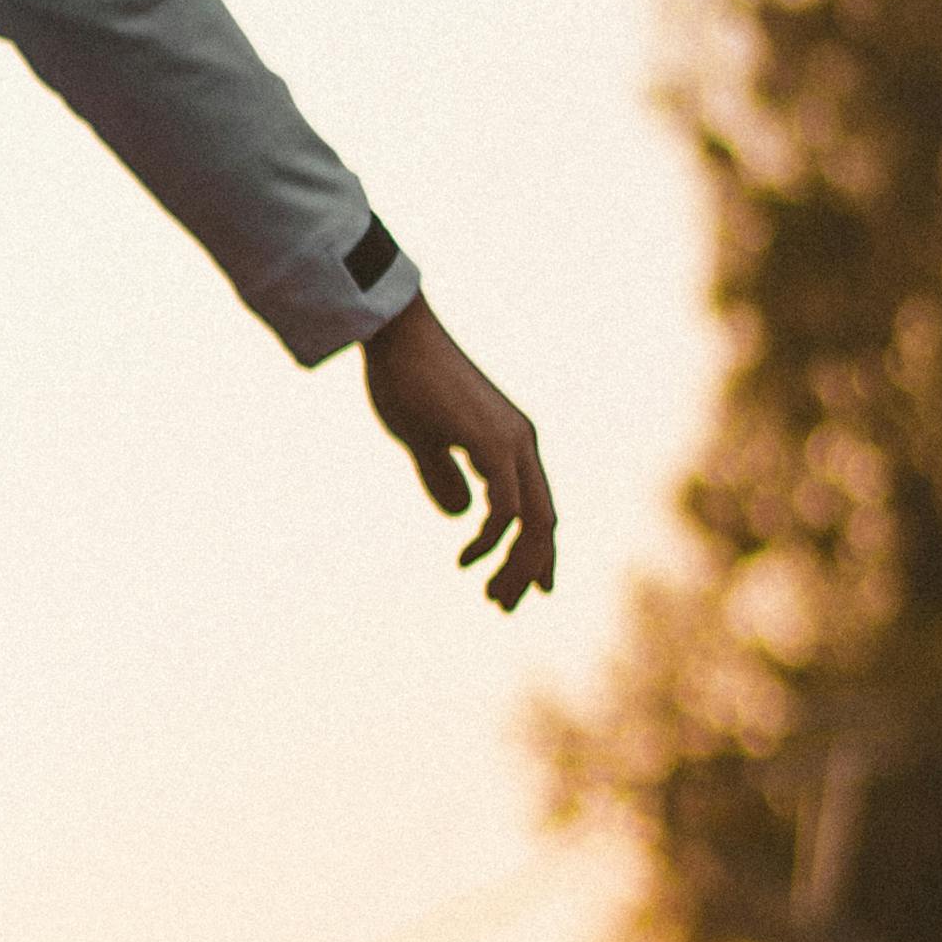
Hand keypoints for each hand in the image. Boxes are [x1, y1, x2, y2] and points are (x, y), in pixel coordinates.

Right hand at [361, 292, 555, 611]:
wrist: (397, 336)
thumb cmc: (404, 381)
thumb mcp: (424, 440)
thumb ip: (444, 475)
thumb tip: (460, 513)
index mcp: (512, 442)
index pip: (540, 508)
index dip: (538, 553)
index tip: (531, 591)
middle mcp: (523, 443)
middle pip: (545, 523)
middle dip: (528, 570)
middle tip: (504, 606)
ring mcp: (512, 442)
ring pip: (534, 522)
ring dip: (515, 566)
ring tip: (489, 594)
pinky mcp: (492, 442)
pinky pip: (506, 509)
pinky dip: (491, 541)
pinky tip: (467, 559)